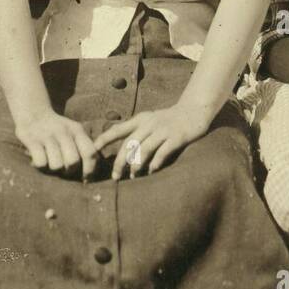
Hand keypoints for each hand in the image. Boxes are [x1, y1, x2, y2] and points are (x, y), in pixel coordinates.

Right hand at [14, 110, 98, 179]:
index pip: (90, 152)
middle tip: (63, 169)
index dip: (90, 169)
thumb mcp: (73, 131)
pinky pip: (41, 163)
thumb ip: (84, 148)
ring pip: (57, 165)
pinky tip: (38, 160)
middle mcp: (63, 132)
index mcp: (77, 130)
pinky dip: (40, 167)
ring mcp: (47, 135)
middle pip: (73, 162)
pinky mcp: (31, 139)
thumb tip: (90, 176)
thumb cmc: (57, 129)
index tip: (86, 179)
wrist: (33, 110)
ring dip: (53, 169)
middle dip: (69, 171)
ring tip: (49, 162)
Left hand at [92, 103, 213, 178]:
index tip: (94, 149)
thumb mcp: (149, 119)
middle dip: (120, 162)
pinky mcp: (176, 137)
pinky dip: (155, 163)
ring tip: (133, 177)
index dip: (105, 138)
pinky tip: (151, 171)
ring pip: (144, 150)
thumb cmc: (168, 119)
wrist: (194, 111)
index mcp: (140, 119)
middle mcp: (149, 124)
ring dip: (136, 165)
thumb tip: (120, 150)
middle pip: (129, 144)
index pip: (119, 129)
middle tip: (115, 176)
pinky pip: (162, 152)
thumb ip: (135, 130)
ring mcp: (163, 130)